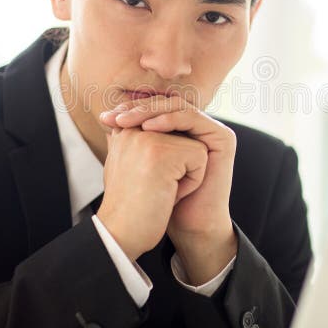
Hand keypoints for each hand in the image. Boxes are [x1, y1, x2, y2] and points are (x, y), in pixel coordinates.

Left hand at [100, 96, 237, 283]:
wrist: (187, 223)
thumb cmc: (162, 198)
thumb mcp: (141, 162)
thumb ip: (131, 138)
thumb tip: (105, 116)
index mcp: (182, 129)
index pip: (154, 108)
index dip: (130, 109)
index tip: (106, 118)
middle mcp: (198, 127)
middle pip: (165, 104)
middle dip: (137, 108)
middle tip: (114, 117)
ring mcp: (211, 131)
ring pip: (177, 107)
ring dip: (150, 111)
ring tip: (127, 121)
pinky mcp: (222, 138)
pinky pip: (192, 118)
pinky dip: (169, 119)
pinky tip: (149, 128)